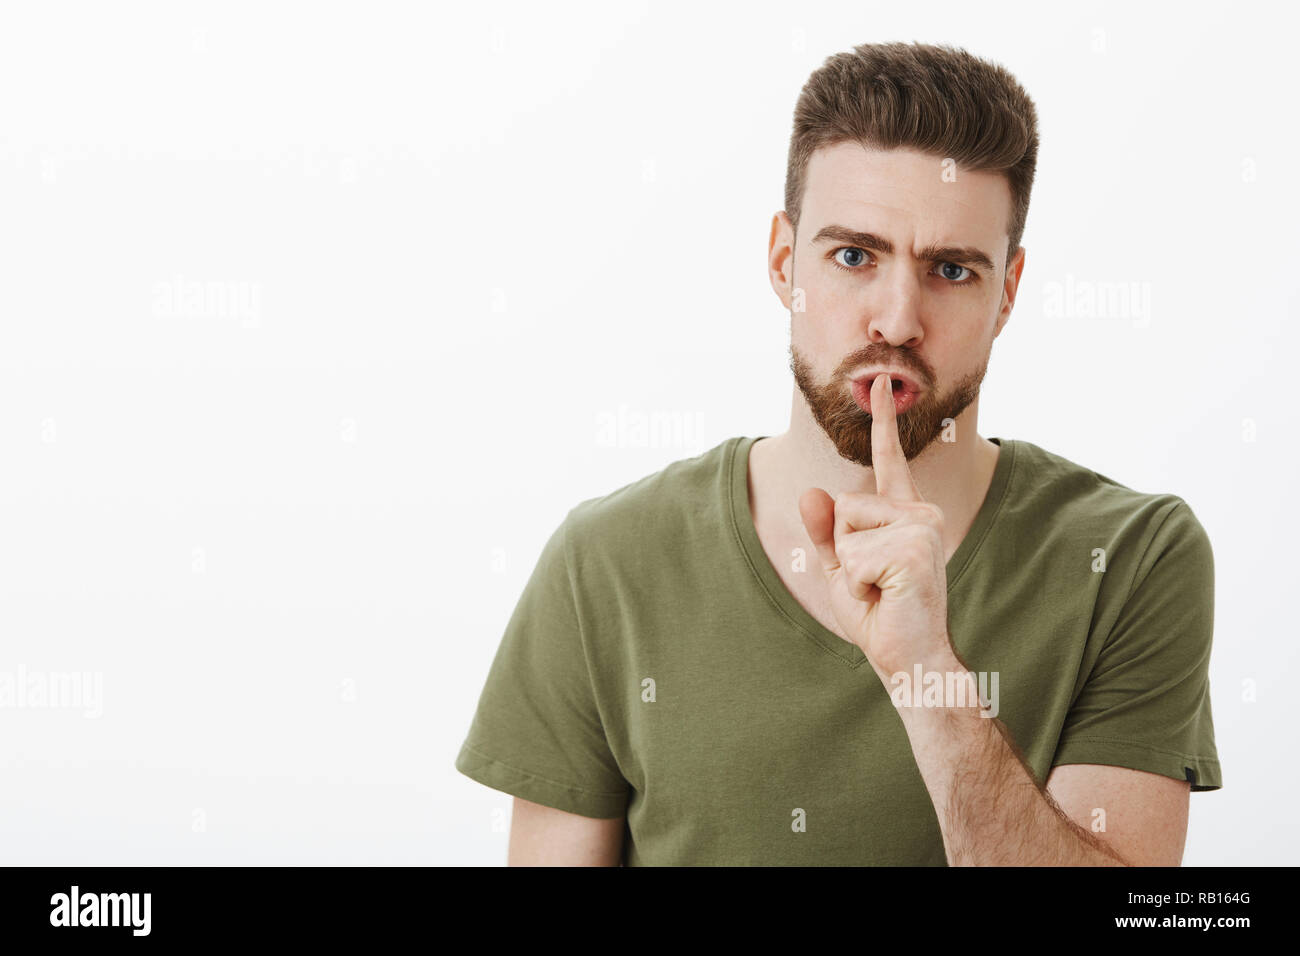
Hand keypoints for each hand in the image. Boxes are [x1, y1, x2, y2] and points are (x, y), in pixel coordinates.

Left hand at [798, 374, 954, 678]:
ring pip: (845, 527)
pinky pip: (852, 554)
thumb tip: (813, 492)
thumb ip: (826, 532)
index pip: (890, 461)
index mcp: (906, 514)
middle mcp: (920, 513)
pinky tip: (885, 596)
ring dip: (850, 568)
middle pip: (845, 504)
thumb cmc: (882, 617)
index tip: (878, 383)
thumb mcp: (842, 569)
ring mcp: (921, 529)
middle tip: (875, 583)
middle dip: (843, 549)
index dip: (882, 422)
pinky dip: (856, 583)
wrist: (911, 660)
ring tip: (882, 590)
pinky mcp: (914, 550)